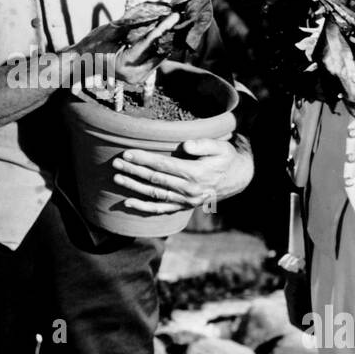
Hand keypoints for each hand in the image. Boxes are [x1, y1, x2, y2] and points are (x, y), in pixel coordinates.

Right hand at [67, 11, 179, 87]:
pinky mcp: (141, 77)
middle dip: (169, 34)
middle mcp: (134, 75)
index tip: (175, 16)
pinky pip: (155, 60)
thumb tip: (153, 11)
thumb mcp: (110, 30)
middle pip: (160, 52)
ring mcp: (138, 78)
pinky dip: (159, 46)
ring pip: (160, 57)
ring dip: (166, 40)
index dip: (163, 27)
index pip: (149, 43)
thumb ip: (132, 22)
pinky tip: (164, 34)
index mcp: (125, 64)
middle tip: (178, 17)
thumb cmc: (92, 46)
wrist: (83, 63)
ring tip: (173, 23)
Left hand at [111, 136, 252, 213]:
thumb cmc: (226, 157)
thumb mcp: (221, 147)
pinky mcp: (183, 206)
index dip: (144, 159)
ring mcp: (185, 200)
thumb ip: (204, 144)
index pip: (163, 165)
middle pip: (155, 179)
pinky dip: (143, 207)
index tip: (128, 153)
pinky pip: (160, 209)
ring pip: (154, 195)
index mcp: (195, 173)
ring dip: (134, 187)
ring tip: (117, 178)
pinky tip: (127, 203)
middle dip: (134, 170)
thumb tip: (186, 145)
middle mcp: (188, 190)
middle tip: (116, 163)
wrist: (238, 179)